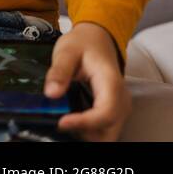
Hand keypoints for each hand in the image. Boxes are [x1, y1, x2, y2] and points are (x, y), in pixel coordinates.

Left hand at [44, 22, 130, 141]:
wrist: (97, 39)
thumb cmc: (83, 44)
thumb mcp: (66, 51)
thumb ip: (59, 71)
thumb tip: (51, 94)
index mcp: (112, 84)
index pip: (105, 113)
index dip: (85, 123)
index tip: (61, 122)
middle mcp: (121, 100)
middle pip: (110, 130)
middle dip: (86, 133)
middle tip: (62, 123)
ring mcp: (119, 107)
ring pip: (108, 134)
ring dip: (87, 133)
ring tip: (65, 120)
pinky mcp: (112, 111)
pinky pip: (104, 128)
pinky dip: (88, 130)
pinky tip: (71, 119)